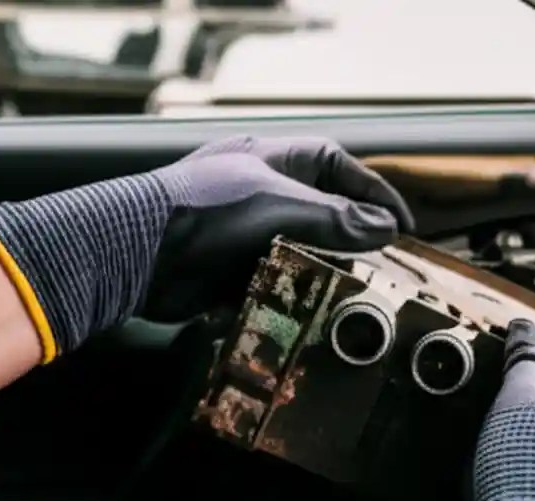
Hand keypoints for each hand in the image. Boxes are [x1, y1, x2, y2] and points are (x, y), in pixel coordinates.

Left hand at [0, 135, 411, 362]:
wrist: (135, 253)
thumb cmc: (202, 211)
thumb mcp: (280, 206)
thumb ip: (337, 218)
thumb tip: (383, 230)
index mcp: (271, 159)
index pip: (337, 165)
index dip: (372, 192)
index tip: (400, 223)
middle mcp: (258, 190)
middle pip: (321, 211)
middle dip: (349, 237)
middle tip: (380, 262)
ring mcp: (241, 230)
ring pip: (298, 250)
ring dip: (321, 270)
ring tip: (349, 291)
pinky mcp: (227, 268)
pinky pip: (271, 281)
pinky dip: (288, 294)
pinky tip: (304, 308)